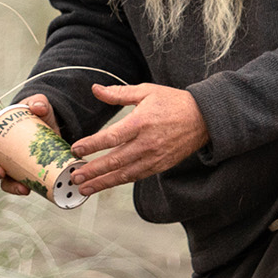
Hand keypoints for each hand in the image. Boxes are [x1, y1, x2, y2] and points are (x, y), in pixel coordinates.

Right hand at [0, 93, 55, 196]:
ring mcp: (9, 165)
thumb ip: (38, 102)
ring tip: (22, 187)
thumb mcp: (38, 104)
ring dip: (8, 186)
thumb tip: (38, 108)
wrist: (54, 127)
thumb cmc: (38, 113)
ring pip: (0, 180)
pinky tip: (30, 189)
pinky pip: (18, 185)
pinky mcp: (22, 174)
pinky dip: (22, 189)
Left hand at [68, 83, 208, 194]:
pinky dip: (119, 182)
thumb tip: (95, 89)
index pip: (112, 136)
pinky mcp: (160, 166)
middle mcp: (147, 143)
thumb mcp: (146, 91)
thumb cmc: (173, 102)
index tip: (76, 150)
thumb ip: (118, 93)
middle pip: (115, 161)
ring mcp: (154, 157)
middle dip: (93, 170)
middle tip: (75, 176)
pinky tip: (106, 184)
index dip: (92, 144)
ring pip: (124, 174)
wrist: (203, 119)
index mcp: (141, 122)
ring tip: (84, 188)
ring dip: (102, 182)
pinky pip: (136, 176)